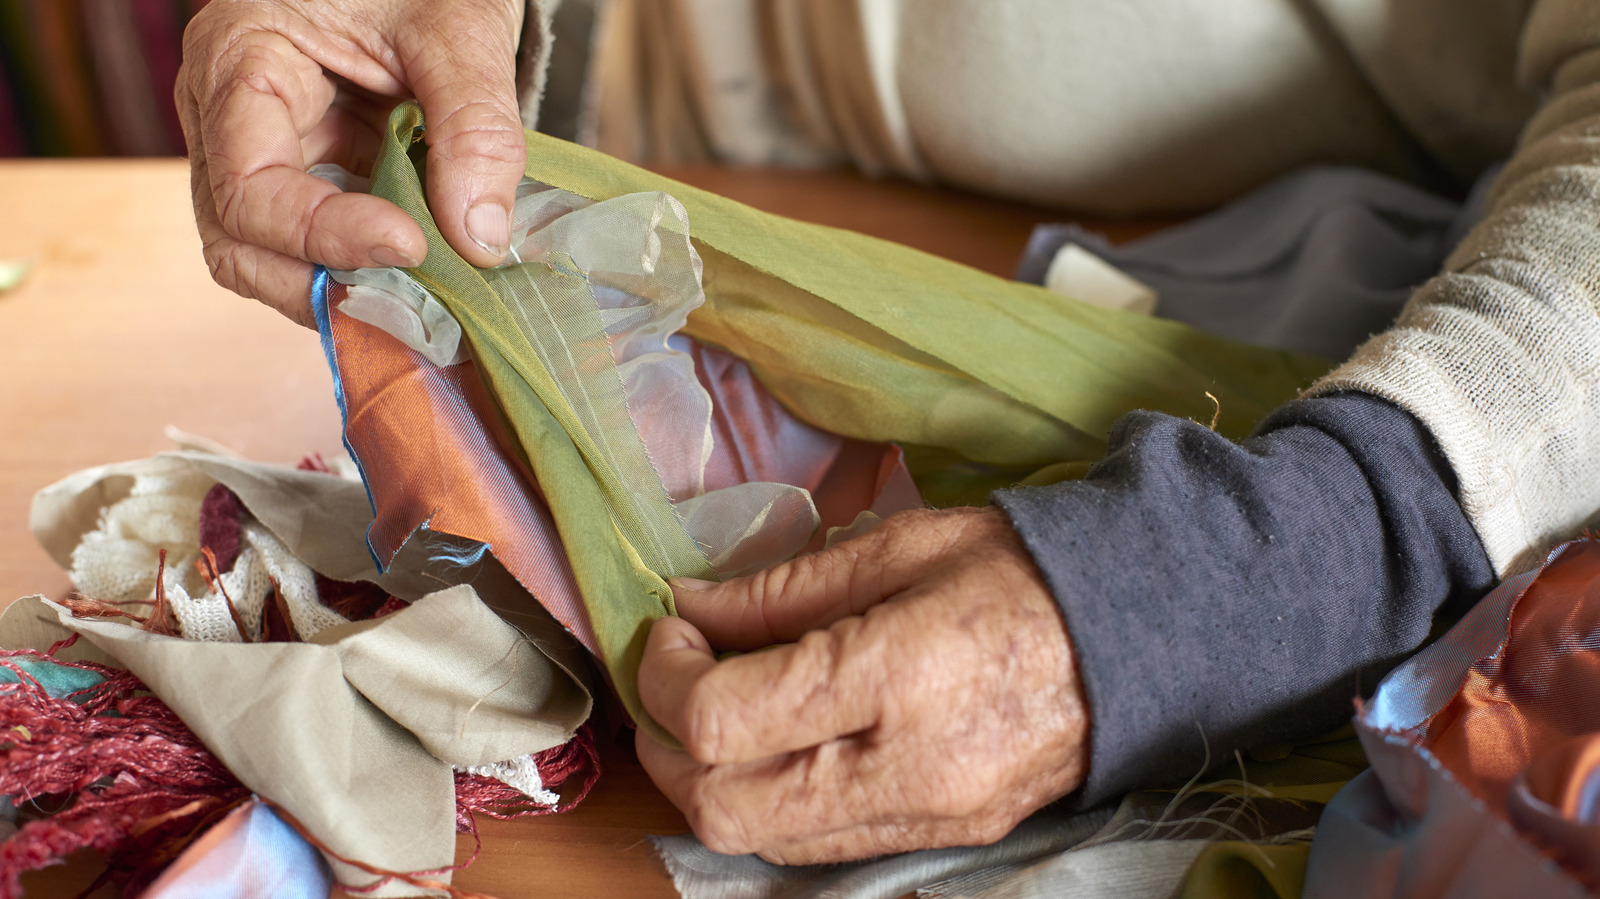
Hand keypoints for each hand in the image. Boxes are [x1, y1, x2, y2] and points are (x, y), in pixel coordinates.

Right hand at [177, 0, 527, 324]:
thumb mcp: (458, 28)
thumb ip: (474, 126)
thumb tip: (478, 240)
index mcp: (237, 57)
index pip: (246, 188)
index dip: (322, 236)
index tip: (411, 246)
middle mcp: (230, 117)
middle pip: (240, 244)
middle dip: (326, 284)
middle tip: (419, 302)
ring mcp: (266, 153)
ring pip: (272, 261)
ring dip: (350, 291)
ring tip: (429, 301)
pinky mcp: (312, 176)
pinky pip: (320, 249)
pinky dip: (372, 274)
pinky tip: (430, 284)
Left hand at [636, 506, 1089, 863]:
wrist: (1138, 634)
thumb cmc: (1018, 571)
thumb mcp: (898, 547)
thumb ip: (779, 589)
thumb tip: (689, 607)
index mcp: (897, 674)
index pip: (722, 719)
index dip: (663, 677)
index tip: (670, 630)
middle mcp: (907, 767)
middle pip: (721, 804)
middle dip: (665, 743)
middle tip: (671, 677)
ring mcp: (928, 818)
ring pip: (759, 840)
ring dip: (708, 781)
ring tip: (714, 711)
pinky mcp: (943, 838)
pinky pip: (815, 848)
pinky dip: (767, 804)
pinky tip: (772, 746)